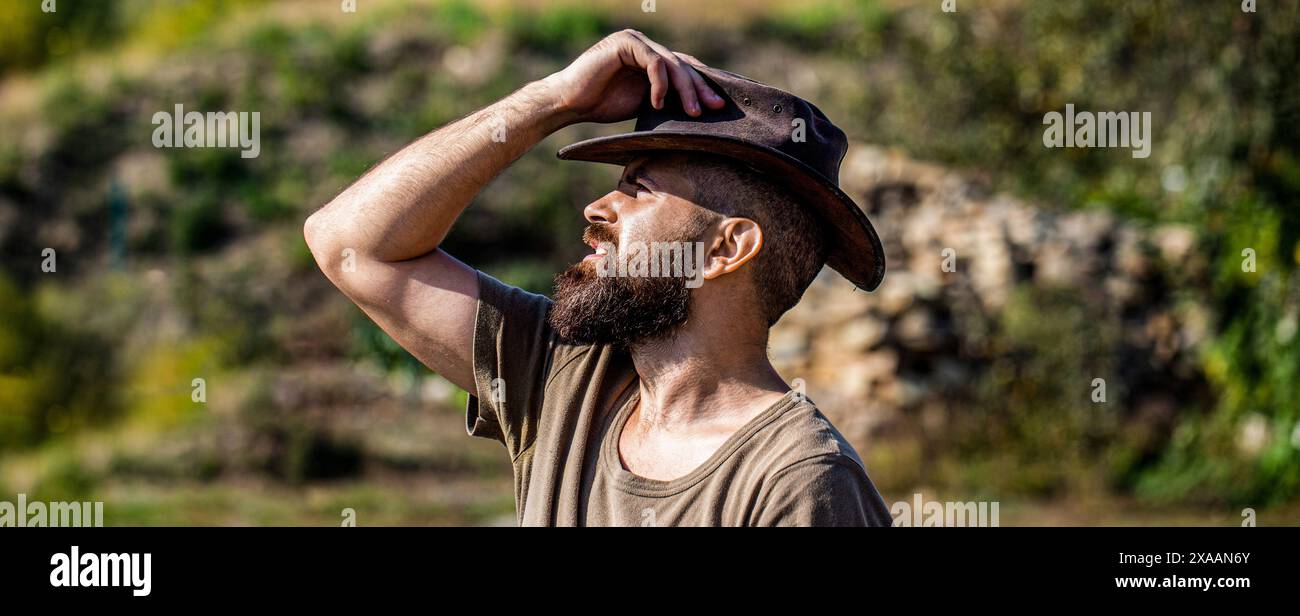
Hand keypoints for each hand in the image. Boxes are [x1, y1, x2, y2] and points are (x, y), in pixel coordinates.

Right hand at [544, 29, 726, 123]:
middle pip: (682, 65)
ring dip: (686, 88)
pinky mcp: (626, 43)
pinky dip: (660, 84)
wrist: (569, 103)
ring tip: (693, 112)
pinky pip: (654, 62)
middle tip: (714, 108)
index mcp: (650, 58)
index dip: (701, 86)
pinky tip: (658, 103)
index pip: (683, 68)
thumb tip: (697, 110)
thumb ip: (666, 97)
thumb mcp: (643, 102)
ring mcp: (636, 41)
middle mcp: (645, 46)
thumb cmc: (601, 104)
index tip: (717, 106)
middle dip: (700, 88)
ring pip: (672, 63)